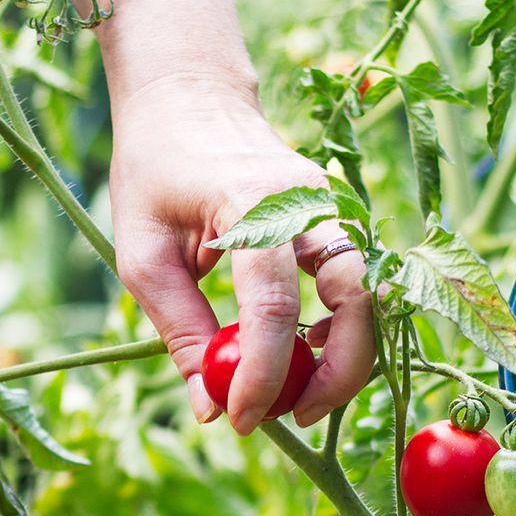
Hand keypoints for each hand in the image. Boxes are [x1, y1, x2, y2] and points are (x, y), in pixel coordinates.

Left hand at [108, 76, 375, 432]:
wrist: (190, 97)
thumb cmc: (156, 172)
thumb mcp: (143, 254)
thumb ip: (180, 330)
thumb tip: (209, 406)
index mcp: (252, 202)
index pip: (274, 305)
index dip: (262, 375)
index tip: (239, 418)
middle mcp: (311, 201)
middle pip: (357, 301)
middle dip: (335, 375)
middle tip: (291, 418)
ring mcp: (336, 207)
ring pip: (373, 299)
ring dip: (345, 360)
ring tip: (294, 398)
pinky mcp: (341, 221)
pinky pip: (361, 288)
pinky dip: (342, 334)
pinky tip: (303, 358)